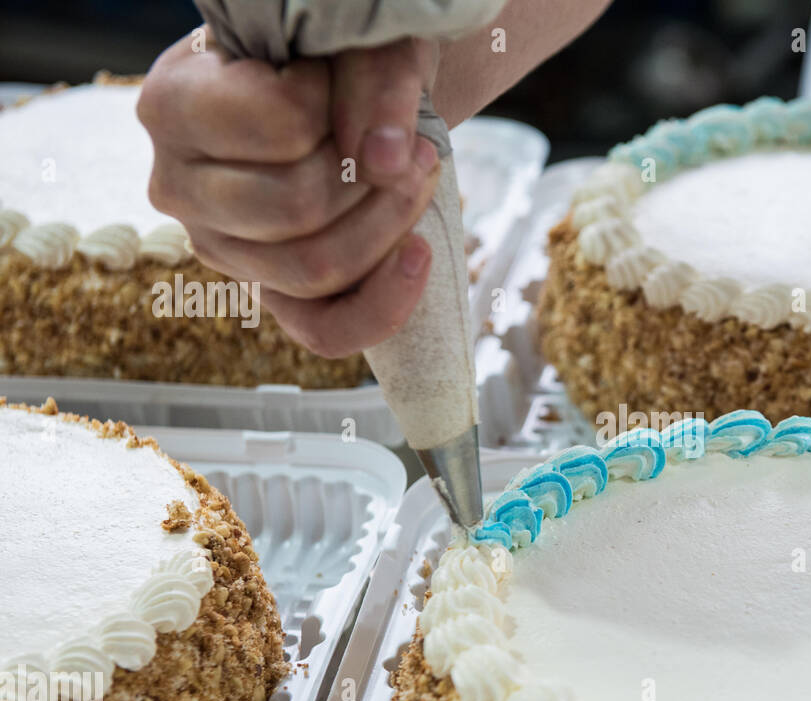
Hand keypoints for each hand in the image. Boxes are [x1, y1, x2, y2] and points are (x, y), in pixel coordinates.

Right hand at [138, 28, 439, 357]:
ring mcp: (220, 248)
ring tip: (420, 178)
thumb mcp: (359, 41)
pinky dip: (385, 304)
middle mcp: (177, 186)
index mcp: (172, 105)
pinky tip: (419, 255)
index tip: (353, 86)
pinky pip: (326, 331)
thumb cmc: (337, 56)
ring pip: (316, 269)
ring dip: (390, 225)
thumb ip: (374, 83)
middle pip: (297, 208)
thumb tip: (384, 165)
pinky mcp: (268, 293)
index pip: (282, 127)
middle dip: (377, 180)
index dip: (344, 108)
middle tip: (415, 146)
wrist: (343, 90)